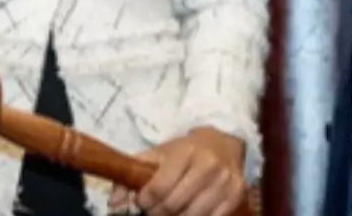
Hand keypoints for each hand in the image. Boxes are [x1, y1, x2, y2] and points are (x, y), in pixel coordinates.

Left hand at [109, 127, 245, 215]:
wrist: (223, 144)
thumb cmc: (185, 150)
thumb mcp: (158, 154)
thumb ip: (133, 174)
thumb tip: (114, 203)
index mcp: (186, 152)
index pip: (158, 188)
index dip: (144, 201)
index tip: (142, 202)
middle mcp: (208, 166)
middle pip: (173, 205)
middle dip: (157, 213)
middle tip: (153, 211)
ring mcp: (225, 182)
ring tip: (169, 212)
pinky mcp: (236, 195)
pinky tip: (187, 212)